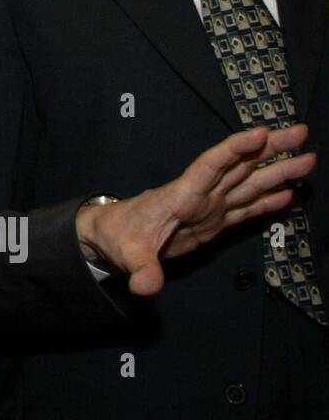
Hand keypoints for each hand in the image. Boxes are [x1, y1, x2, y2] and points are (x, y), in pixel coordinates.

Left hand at [77, 125, 315, 296]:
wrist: (112, 236)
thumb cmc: (118, 236)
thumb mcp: (128, 254)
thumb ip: (141, 269)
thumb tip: (145, 287)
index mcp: (181, 195)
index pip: (211, 165)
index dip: (235, 149)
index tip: (261, 133)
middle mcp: (200, 196)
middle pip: (240, 167)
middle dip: (270, 149)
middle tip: (300, 132)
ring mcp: (209, 208)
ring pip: (249, 184)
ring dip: (277, 171)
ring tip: (307, 159)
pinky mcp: (213, 222)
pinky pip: (245, 208)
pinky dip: (267, 202)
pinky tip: (288, 195)